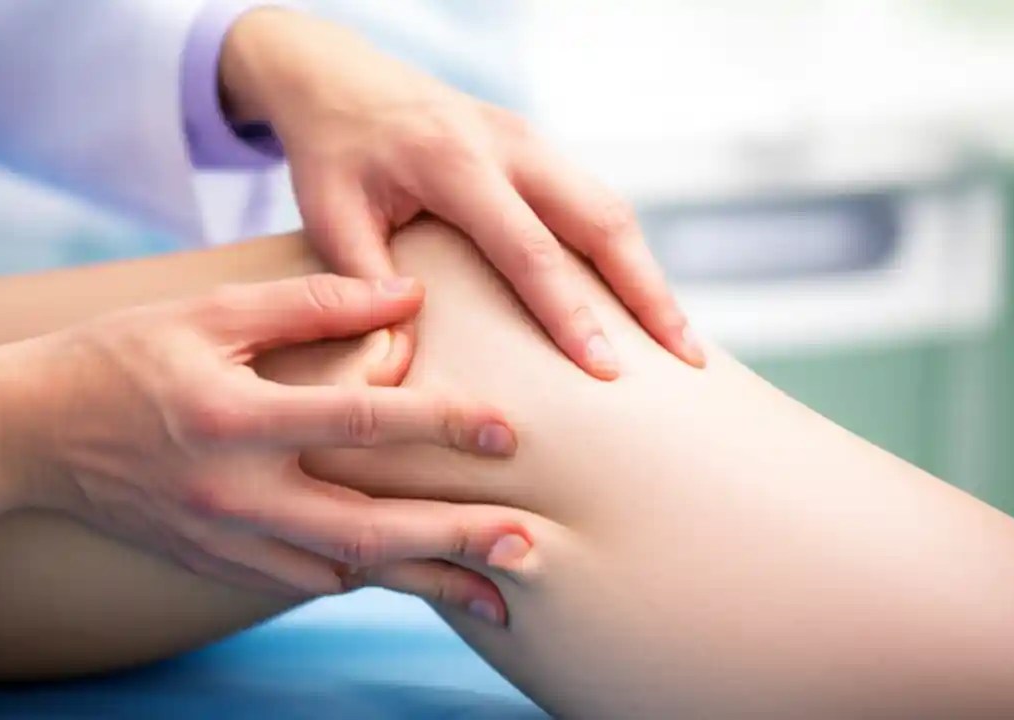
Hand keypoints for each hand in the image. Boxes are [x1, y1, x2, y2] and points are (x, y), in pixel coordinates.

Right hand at [0, 275, 531, 625]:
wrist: (26, 432)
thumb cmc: (120, 356)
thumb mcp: (210, 311)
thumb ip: (312, 302)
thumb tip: (407, 296)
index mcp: (234, 418)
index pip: (359, 422)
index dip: (441, 425)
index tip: (512, 431)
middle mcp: (234, 492)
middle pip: (366, 527)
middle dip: (454, 541)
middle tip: (531, 547)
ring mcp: (224, 539)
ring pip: (344, 571)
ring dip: (423, 582)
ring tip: (497, 595)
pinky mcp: (215, 562)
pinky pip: (304, 581)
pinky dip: (363, 580)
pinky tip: (411, 580)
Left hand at [220, 8, 705, 378]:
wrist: (337, 77)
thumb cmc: (332, 153)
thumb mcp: (328, 216)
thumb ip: (362, 286)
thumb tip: (399, 371)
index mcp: (454, 161)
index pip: (528, 248)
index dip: (571, 312)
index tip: (605, 369)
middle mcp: (508, 143)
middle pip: (601, 218)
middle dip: (649, 292)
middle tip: (686, 361)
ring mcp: (530, 138)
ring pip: (611, 207)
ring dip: (649, 274)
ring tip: (681, 342)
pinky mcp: (537, 147)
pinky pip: (595, 201)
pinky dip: (625, 253)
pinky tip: (640, 301)